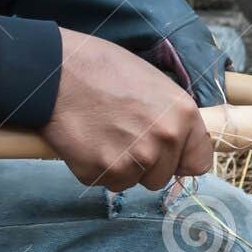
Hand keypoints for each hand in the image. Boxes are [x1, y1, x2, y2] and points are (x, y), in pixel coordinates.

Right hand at [41, 28, 214, 190]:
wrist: (52, 69)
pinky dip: (93, 167)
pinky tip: (86, 141)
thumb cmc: (103, 69)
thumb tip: (181, 144)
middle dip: (145, 164)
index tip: (166, 154)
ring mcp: (133, 159)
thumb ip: (173, 118)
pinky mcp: (101, 170)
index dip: (181, 160)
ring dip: (119, 166)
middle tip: (121, 134)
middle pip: (162, 177)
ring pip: (133, 182)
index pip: (199, 162)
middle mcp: (164, 140)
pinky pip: (103, 181)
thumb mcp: (155, 83)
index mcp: (183, 116)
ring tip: (102, 134)